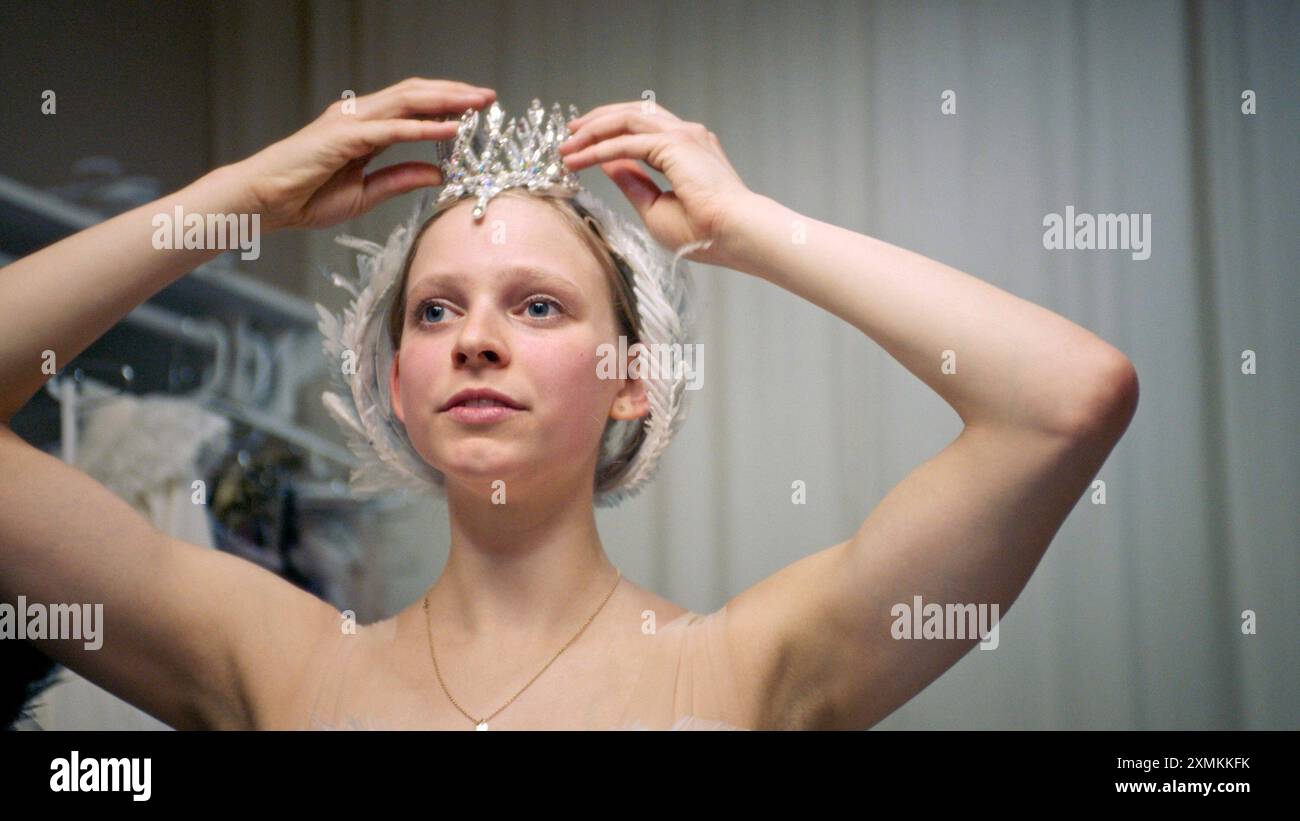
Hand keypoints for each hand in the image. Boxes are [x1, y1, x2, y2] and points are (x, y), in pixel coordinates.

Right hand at [230, 78, 495, 231]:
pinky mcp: (343, 137)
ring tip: (477, 105)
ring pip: (407, 102)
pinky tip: (449, 130)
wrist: (265, 202)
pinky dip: (423, 128)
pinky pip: (391, 130)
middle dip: (455, 94)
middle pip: (416, 95)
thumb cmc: (306, 197)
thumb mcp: (366, 193)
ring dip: (446, 102)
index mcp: (365, 128)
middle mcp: (359, 116)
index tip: (477, 109)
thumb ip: (400, 179)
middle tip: (488, 97)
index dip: (447, 104)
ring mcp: (350, 122)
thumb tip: (437, 174)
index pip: (414, 106)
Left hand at [558, 101, 754, 265]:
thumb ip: (634, 183)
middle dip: (597, 123)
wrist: (734, 234)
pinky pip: (626, 142)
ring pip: (626, 120)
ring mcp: (682, 135)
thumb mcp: (655, 208)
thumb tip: (611, 164)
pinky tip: (580, 159)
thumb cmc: (704, 233)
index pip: (641, 129)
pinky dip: (599, 149)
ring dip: (593, 131)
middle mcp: (686, 135)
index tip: (583, 147)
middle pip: (632, 115)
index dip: (609, 134)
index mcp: (687, 149)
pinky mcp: (674, 144)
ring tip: (567, 145)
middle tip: (569, 135)